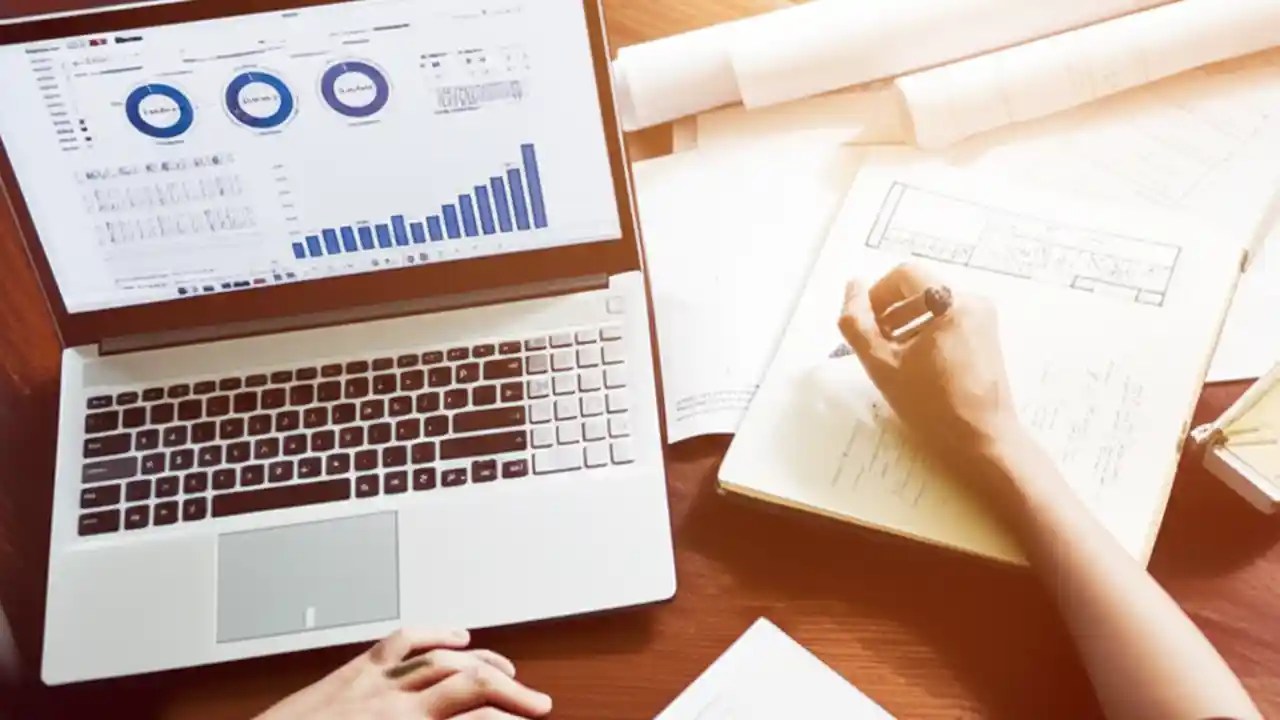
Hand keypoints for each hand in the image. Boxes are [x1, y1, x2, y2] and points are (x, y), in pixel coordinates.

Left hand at [255, 629, 552, 719]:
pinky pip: (400, 643)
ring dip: (480, 662)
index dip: (507, 717)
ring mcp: (369, 682)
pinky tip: (454, 639)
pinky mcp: (351, 674)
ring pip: (439, 657)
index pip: (472, 715)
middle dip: (509, 689)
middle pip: (465, 681)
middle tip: (538, 702)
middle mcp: (388, 703)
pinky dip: (433, 635)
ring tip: (507, 673)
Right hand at [838, 263, 1022, 468]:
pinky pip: (948, 319)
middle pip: (919, 288)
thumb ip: (857, 323)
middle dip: (890, 311)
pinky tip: (916, 364)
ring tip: (893, 358)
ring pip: (933, 304)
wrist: (981, 441)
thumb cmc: (931, 406)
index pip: (904, 275)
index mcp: (950, 302)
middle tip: (875, 345)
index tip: (865, 325)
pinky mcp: (987, 336)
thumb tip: (853, 288)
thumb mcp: (881, 364)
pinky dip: (926, 332)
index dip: (877, 295)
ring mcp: (984, 318)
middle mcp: (973, 300)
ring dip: (906, 322)